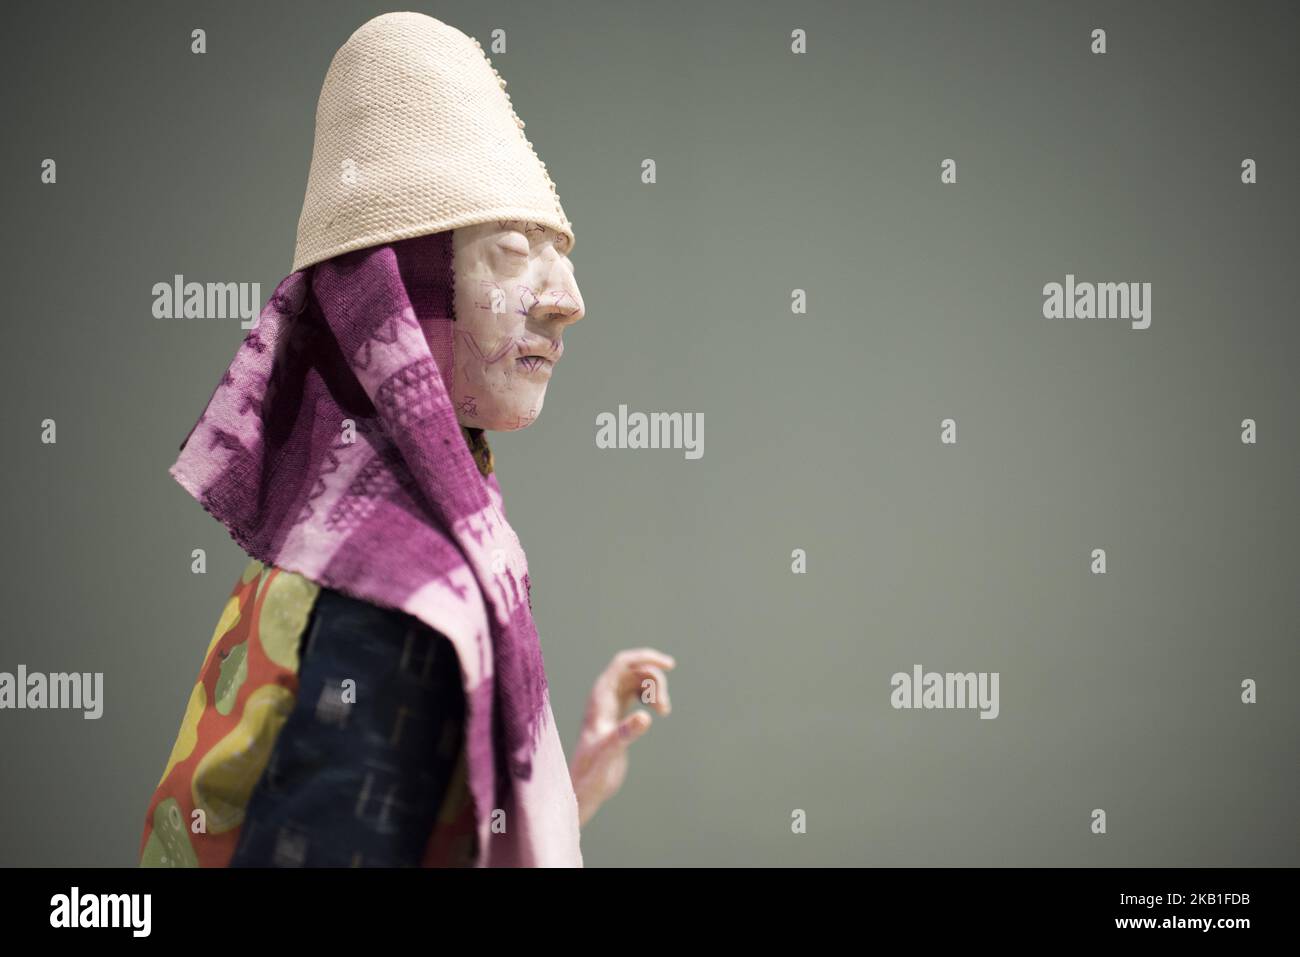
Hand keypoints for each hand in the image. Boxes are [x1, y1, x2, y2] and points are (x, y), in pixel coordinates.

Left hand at [569, 648, 674, 827]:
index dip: (646, 657)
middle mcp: (604, 697)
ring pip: (638, 681)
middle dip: (655, 682)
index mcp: (599, 697)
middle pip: (635, 670)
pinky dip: (651, 697)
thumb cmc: (591, 774)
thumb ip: (625, 734)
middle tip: (664, 709)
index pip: (623, 663)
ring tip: (664, 711)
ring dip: (656, 690)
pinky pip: (637, 693)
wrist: (583, 790)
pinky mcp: (618, 717)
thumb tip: (646, 717)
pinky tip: (657, 711)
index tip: (669, 665)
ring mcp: (611, 706)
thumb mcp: (609, 754)